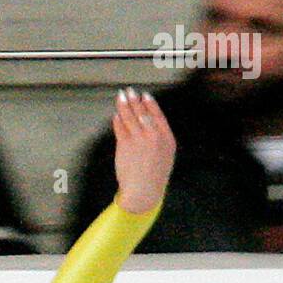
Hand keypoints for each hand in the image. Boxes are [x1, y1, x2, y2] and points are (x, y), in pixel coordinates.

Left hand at [112, 88, 175, 214]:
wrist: (144, 191)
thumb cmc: (154, 177)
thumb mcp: (166, 156)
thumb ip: (160, 138)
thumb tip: (150, 123)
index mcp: (167, 138)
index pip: (157, 115)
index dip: (150, 103)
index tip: (145, 95)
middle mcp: (153, 135)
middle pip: (142, 112)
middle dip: (135, 100)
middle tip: (129, 91)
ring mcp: (139, 139)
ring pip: (130, 116)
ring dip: (124, 105)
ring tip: (121, 97)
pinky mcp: (125, 144)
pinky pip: (120, 127)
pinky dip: (117, 119)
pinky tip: (116, 114)